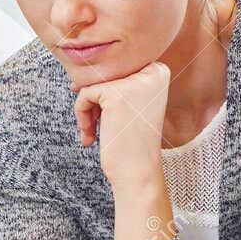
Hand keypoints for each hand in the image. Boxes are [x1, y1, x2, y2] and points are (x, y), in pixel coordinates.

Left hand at [73, 61, 169, 189]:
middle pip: (105, 73)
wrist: (138, 172)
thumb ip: (116, 80)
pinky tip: (90, 135)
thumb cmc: (131, 141)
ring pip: (93, 82)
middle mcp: (152, 71)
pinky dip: (81, 114)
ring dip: (86, 108)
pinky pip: (85, 93)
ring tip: (91, 130)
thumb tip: (83, 69)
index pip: (118, 67)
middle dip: (94, 99)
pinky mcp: (115, 93)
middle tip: (94, 124)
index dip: (105, 90)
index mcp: (159, 70)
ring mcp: (134, 81)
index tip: (106, 114)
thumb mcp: (130, 103)